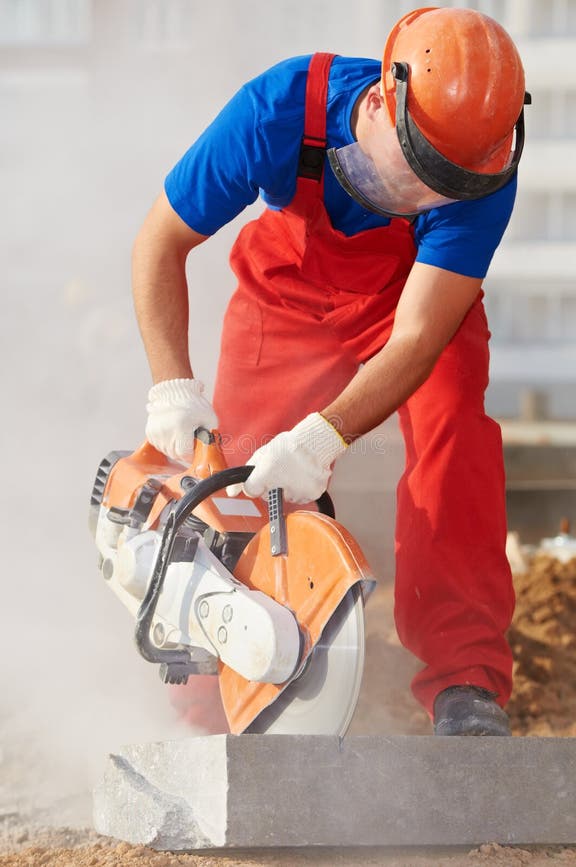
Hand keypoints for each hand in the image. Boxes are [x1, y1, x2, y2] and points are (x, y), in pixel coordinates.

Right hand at [145, 378, 217, 462]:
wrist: (175, 392)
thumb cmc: (193, 404)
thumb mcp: (210, 418)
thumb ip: (212, 437)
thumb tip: (210, 451)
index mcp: (181, 426)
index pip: (184, 454)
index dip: (192, 455)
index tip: (196, 451)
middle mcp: (166, 431)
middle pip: (176, 455)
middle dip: (185, 452)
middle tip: (190, 441)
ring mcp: (156, 432)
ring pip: (167, 452)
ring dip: (176, 448)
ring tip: (181, 435)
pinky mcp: (150, 432)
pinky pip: (160, 447)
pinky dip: (167, 444)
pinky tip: (173, 433)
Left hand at [227, 413, 347, 502]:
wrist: (315, 443)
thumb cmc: (289, 446)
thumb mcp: (262, 455)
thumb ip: (246, 474)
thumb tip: (230, 493)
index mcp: (265, 474)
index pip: (251, 491)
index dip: (256, 483)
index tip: (263, 476)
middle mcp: (280, 486)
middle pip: (268, 496)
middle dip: (272, 485)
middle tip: (280, 469)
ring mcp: (297, 492)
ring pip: (286, 497)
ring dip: (287, 488)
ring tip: (293, 471)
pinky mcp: (311, 495)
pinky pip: (301, 498)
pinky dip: (301, 489)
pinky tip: (303, 476)